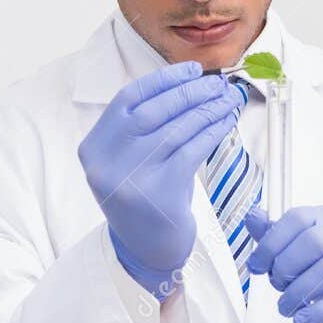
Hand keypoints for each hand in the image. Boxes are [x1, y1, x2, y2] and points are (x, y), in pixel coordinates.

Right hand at [79, 61, 241, 299]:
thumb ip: (145, 128)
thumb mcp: (133, 161)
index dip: (163, 80)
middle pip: (154, 112)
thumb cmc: (146, 199)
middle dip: (191, 92)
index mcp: (94, 147)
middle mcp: (106, 161)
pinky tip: (226, 122)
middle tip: (218, 85)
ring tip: (228, 100)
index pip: (129, 99)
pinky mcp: (159, 193)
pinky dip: (212, 132)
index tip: (191, 70)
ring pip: (176, 129)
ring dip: (207, 110)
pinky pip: (191, 150)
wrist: (147, 251)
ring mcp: (131, 178)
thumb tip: (190, 84)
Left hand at [243, 204, 322, 322]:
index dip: (270, 242)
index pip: (296, 218)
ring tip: (285, 308)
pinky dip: (317, 312)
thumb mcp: (311, 247)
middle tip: (277, 287)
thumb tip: (252, 216)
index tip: (257, 267)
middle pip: (311, 242)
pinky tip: (301, 319)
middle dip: (284, 268)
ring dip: (297, 293)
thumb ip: (280, 234)